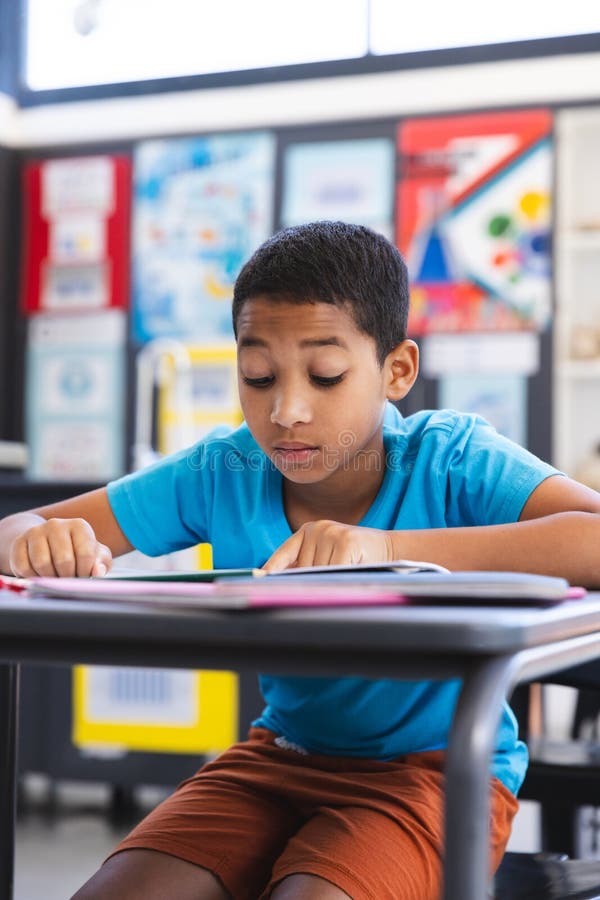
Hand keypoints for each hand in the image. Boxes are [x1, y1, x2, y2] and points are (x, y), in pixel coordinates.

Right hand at [9, 517, 112, 577]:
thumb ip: (101, 563)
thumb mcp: (95, 556)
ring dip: (49, 577)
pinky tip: (39, 573)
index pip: (85, 554)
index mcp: (79, 526)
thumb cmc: (76, 552)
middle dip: (67, 576)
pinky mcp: (19, 542)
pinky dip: (33, 577)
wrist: (47, 544)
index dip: (85, 572)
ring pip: (42, 564)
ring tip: (55, 575)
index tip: (83, 576)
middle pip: (64, 560)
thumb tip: (98, 571)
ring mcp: (36, 532)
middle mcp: (56, 524)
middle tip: (67, 578)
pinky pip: (24, 568)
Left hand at [262, 520, 393, 572]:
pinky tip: (350, 571)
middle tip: (331, 578)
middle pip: (301, 569)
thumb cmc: (354, 557)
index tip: (259, 580)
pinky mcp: (345, 541)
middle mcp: (317, 528)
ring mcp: (331, 532)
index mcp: (307, 531)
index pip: (283, 554)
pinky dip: (339, 579)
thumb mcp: (326, 556)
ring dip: (329, 580)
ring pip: (317, 572)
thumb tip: (277, 581)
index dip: (271, 569)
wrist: (389, 550)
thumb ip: (304, 565)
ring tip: (346, 571)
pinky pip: (333, 571)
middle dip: (311, 581)